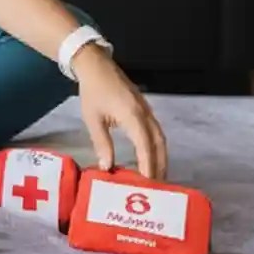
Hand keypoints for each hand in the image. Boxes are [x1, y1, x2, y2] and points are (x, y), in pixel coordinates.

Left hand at [74, 44, 167, 180]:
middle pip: (159, 144)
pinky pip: (156, 131)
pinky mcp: (145, 109)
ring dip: (161, 157)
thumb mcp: (93, 119)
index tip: (149, 183)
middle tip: (157, 187)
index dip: (148, 164)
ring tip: (157, 177)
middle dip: (160, 165)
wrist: (97, 66)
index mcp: (132, 116)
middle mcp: (145, 114)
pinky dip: (156, 147)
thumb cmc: (93, 92)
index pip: (145, 145)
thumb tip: (107, 167)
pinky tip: (151, 157)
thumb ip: (102, 143)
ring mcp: (147, 111)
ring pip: (160, 138)